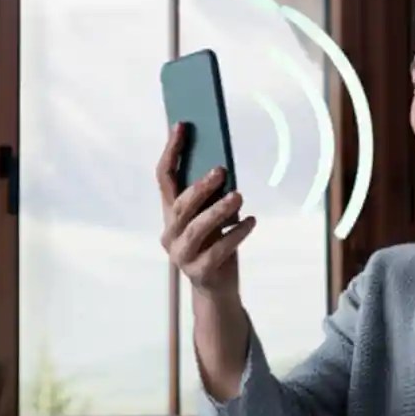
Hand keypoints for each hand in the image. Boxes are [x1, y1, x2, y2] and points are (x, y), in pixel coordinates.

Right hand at [157, 123, 256, 294]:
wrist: (217, 290)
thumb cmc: (216, 245)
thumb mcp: (211, 218)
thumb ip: (211, 197)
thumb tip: (224, 165)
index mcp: (170, 214)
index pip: (164, 178)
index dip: (172, 151)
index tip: (182, 125)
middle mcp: (170, 234)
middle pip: (180, 205)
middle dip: (200, 186)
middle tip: (221, 170)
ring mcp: (181, 255)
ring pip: (196, 229)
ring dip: (218, 211)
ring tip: (239, 196)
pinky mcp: (198, 272)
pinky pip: (218, 250)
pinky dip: (236, 234)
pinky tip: (251, 221)